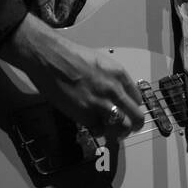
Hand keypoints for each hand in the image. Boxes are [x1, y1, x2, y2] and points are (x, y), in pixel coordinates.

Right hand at [0, 15, 146, 136]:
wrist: (49, 57)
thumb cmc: (70, 55)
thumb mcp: (99, 62)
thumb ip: (111, 78)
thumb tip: (116, 91)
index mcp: (119, 75)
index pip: (138, 99)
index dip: (133, 107)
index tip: (128, 110)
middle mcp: (114, 91)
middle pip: (136, 117)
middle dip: (134, 125)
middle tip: (129, 128)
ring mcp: (101, 104)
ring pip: (122, 128)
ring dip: (119, 132)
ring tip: (114, 132)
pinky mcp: (85, 115)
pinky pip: (100, 130)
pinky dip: (99, 131)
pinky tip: (94, 126)